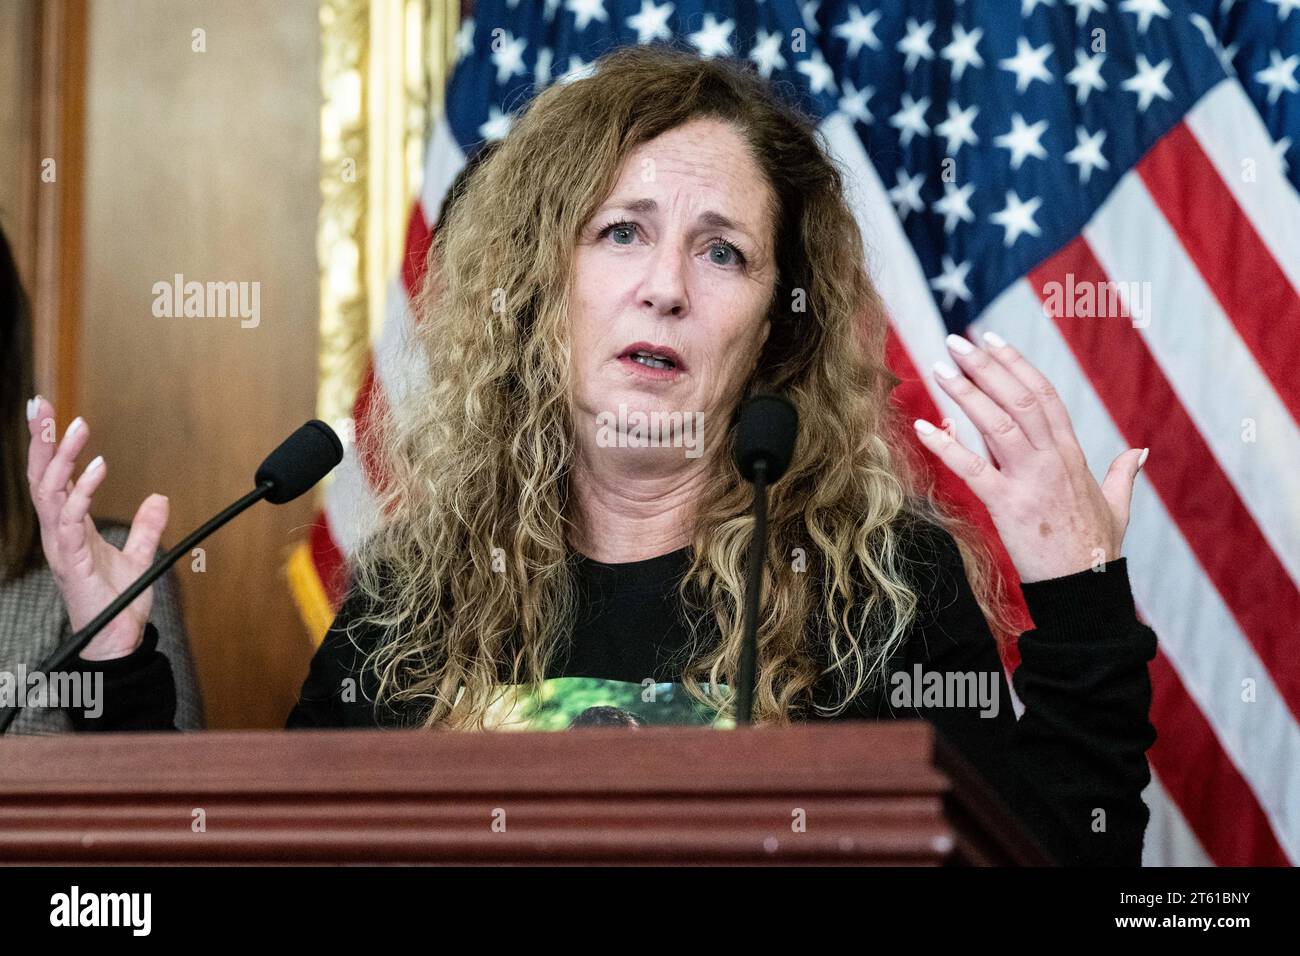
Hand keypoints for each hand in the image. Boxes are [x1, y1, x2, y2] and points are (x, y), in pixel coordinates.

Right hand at [25, 396, 170, 659]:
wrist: (118, 638)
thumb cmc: (117, 601)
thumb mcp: (139, 555)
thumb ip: (146, 526)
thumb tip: (160, 498)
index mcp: (67, 526)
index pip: (51, 477)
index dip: (47, 445)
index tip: (49, 413)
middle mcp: (57, 531)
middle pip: (40, 477)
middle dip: (39, 440)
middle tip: (41, 405)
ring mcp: (61, 544)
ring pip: (49, 492)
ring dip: (59, 458)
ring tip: (74, 428)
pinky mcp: (71, 559)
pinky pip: (70, 518)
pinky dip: (82, 491)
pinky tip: (97, 467)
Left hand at [912, 332, 1146, 583]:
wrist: (1085, 589)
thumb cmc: (1096, 549)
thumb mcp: (1117, 506)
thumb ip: (1123, 474)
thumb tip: (1138, 453)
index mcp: (1071, 454)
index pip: (1043, 395)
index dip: (1016, 364)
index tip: (992, 340)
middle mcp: (1051, 459)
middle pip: (1018, 399)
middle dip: (986, 367)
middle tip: (956, 340)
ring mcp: (1029, 480)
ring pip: (997, 424)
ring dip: (966, 392)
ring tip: (940, 367)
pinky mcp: (1007, 506)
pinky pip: (971, 469)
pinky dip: (945, 445)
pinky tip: (922, 426)